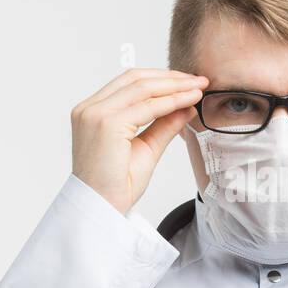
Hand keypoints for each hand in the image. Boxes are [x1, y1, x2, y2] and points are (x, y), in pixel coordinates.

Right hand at [71, 68, 208, 214]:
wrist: (101, 209)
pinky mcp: (106, 124)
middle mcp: (89, 109)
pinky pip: (147, 106)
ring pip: (143, 88)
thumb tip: (186, 106)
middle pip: (135, 79)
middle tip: (198, 81)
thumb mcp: (146, 148)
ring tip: (198, 88)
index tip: (187, 83)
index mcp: (92, 112)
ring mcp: (95, 114)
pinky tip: (189, 101)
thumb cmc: (116, 186)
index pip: (129, 83)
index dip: (161, 79)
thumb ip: (164, 125)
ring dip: (174, 86)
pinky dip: (171, 101)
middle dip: (171, 77)